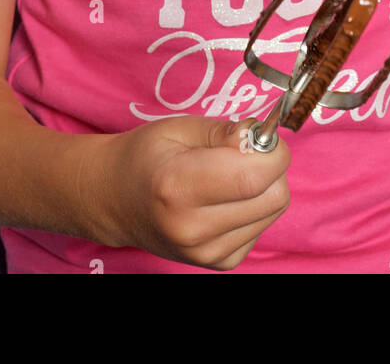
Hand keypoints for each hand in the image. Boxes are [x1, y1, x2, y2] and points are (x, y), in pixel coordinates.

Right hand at [83, 115, 290, 270]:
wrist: (115, 200)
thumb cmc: (146, 156)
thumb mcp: (180, 127)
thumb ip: (225, 131)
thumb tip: (262, 138)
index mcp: (179, 187)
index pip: (254, 175)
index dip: (271, 150)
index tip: (261, 135)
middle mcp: (193, 228)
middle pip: (274, 196)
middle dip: (271, 166)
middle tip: (243, 152)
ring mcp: (206, 252)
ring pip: (273, 211)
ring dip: (264, 187)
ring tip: (229, 175)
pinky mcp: (219, 263)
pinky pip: (261, 227)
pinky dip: (253, 207)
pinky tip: (224, 197)